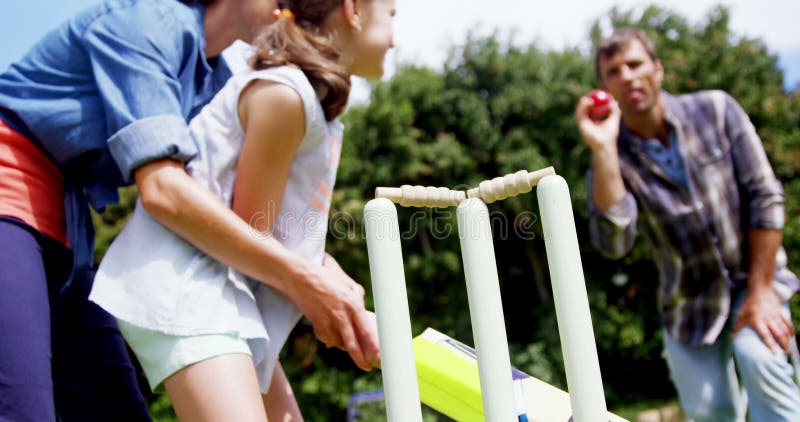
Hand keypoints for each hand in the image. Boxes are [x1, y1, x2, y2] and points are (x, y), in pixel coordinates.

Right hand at [287, 254, 379, 370]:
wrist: (301, 278)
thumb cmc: (327, 278)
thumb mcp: (348, 284)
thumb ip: (358, 296)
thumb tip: (363, 306)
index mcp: (353, 304)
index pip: (366, 330)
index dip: (373, 346)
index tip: (379, 357)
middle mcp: (341, 315)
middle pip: (352, 344)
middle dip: (360, 358)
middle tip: (367, 367)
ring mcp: (328, 321)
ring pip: (339, 343)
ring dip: (345, 348)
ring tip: (353, 350)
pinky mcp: (317, 324)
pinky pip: (327, 338)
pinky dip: (332, 340)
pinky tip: (336, 340)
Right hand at [574, 93, 621, 151]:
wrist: (605, 143)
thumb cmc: (610, 134)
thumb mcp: (614, 119)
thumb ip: (615, 110)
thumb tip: (615, 101)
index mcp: (593, 122)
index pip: (591, 110)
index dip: (593, 102)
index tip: (597, 95)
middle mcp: (587, 123)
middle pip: (584, 109)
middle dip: (586, 101)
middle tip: (592, 94)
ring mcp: (583, 124)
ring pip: (580, 110)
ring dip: (584, 103)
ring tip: (589, 98)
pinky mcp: (581, 125)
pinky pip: (580, 113)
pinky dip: (583, 106)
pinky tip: (589, 102)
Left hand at [733, 288, 793, 352]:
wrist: (760, 291)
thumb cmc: (749, 304)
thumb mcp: (742, 315)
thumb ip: (738, 326)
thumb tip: (732, 337)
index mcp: (757, 321)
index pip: (765, 335)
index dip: (770, 344)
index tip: (775, 353)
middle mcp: (768, 319)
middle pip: (778, 334)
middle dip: (783, 344)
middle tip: (786, 353)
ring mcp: (775, 316)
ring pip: (784, 329)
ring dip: (787, 339)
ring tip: (788, 347)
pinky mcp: (780, 312)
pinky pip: (787, 323)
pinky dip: (790, 330)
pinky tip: (791, 336)